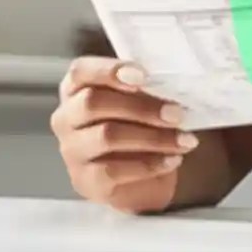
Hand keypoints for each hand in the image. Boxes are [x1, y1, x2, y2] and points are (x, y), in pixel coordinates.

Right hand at [50, 57, 199, 213]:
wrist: (142, 181)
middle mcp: (66, 118)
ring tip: (184, 139)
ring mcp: (71, 151)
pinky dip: (149, 164)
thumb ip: (144, 90)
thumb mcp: (142, 102)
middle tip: (177, 113)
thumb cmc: (140, 129)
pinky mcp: (85, 181)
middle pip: (93, 103)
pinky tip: (173, 159)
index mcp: (76, 89)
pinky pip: (113, 170)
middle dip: (141, 107)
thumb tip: (168, 84)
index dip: (109, 71)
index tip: (143, 76)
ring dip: (153, 137)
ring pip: (106, 136)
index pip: (80, 72)